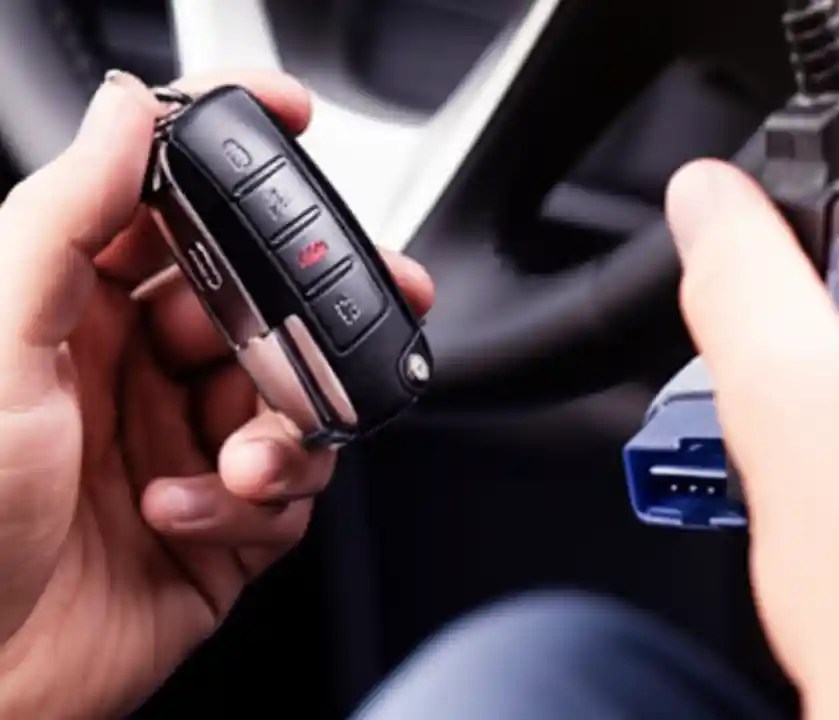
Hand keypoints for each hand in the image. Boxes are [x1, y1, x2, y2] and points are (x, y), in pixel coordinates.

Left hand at [0, 71, 433, 717]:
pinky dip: (261, 499)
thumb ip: (65, 218)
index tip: (291, 124)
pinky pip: (292, 488)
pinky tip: (192, 512)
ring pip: (297, 395)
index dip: (234, 161)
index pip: (172, 209)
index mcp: (75, 315)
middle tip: (347, 303)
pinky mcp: (225, 523)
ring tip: (239, 457)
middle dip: (312, 303)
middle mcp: (136, 375)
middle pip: (262, 300)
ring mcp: (185, 447)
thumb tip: (126, 109)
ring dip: (286, 426)